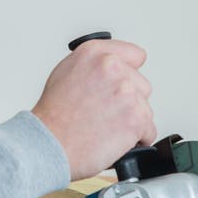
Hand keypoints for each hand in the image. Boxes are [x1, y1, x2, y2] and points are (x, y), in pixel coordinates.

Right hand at [32, 38, 154, 179]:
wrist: (48, 144)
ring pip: (145, 108)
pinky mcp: (136, 118)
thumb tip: (112, 68)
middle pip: (141, 85)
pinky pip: (149, 130)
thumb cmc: (52, 115)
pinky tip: (115, 138)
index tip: (122, 83)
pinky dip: (136, 139)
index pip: (134, 55)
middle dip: (128, 100)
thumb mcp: (65, 72)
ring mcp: (126, 92)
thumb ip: (94, 65)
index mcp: (94, 53)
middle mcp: (112, 68)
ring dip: (131, 119)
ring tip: (106, 126)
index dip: (128, 72)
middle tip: (105, 111)